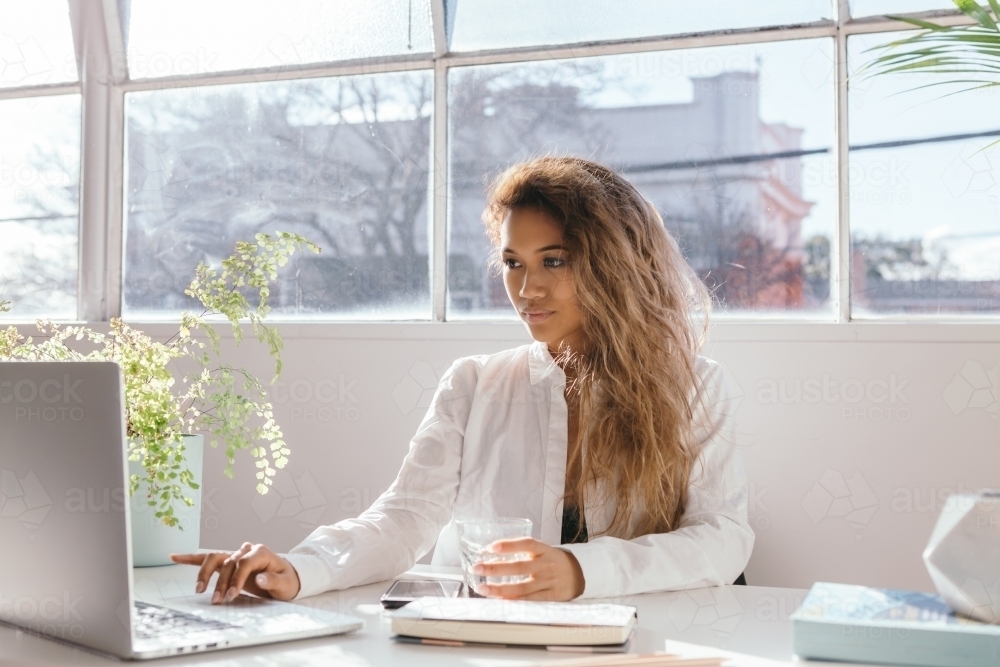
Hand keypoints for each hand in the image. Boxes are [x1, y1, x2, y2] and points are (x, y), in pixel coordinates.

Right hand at [170, 543, 300, 603]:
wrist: (286, 578)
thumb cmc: (286, 580)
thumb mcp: (285, 583)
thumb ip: (273, 581)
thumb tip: (259, 578)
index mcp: (261, 552)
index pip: (244, 563)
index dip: (237, 578)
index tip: (231, 595)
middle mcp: (247, 550)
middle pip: (228, 562)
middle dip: (221, 582)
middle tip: (218, 600)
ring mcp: (236, 555)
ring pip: (215, 559)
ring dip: (205, 574)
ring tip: (199, 590)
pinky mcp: (228, 562)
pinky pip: (208, 559)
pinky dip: (192, 559)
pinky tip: (175, 557)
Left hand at [471, 537, 584, 600]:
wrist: (579, 574)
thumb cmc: (552, 561)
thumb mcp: (542, 550)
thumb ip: (521, 550)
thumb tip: (490, 551)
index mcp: (544, 550)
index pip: (526, 544)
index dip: (509, 545)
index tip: (491, 547)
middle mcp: (545, 565)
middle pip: (518, 567)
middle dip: (495, 568)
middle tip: (476, 567)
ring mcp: (548, 581)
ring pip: (521, 587)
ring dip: (499, 588)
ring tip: (481, 587)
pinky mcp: (550, 596)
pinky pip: (529, 599)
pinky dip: (513, 599)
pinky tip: (499, 598)